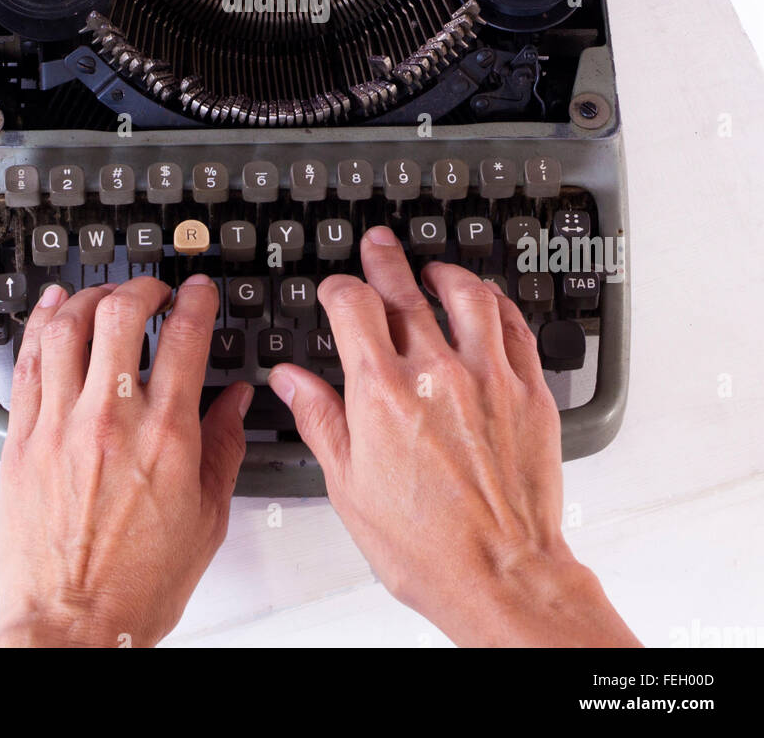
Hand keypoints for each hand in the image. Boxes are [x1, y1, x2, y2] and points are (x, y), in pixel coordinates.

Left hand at [0, 275, 251, 647]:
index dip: (196, 301)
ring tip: (106, 296)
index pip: (186, 336)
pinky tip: (54, 310)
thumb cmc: (137, 584)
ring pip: (67, 327)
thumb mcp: (206, 516)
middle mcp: (111, 419)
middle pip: (122, 314)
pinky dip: (41, 324)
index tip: (199, 292)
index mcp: (165, 435)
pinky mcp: (22, 440)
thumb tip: (237, 400)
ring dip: (90, 298)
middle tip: (154, 290)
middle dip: (143, 288)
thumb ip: (225, 446)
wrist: (73, 626)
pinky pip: (27, 362)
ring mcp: (60, 425)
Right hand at [268, 227, 639, 647]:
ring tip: (436, 269)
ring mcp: (488, 378)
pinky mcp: (529, 392)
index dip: (340, 287)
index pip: (354, 306)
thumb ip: (320, 420)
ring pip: (469, 296)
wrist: (501, 575)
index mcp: (383, 393)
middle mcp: (436, 374)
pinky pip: (516, 328)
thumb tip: (292, 380)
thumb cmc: (426, 546)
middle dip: (386, 261)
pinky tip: (488, 304)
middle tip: (380, 245)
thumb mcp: (349, 486)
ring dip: (447, 273)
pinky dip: (498, 305)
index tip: (336, 289)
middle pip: (407, 290)